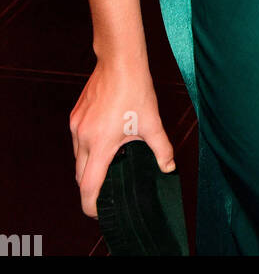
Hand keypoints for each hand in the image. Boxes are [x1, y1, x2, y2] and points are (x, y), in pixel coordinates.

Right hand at [70, 59, 174, 217]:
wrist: (119, 61)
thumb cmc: (135, 89)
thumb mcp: (151, 121)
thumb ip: (161, 148)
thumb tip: (169, 167)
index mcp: (100, 144)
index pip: (88, 186)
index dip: (91, 205)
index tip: (98, 213)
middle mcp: (83, 137)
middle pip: (80, 175)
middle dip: (91, 187)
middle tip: (107, 192)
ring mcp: (76, 126)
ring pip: (77, 157)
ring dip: (89, 166)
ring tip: (109, 165)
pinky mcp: (75, 115)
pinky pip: (77, 141)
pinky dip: (87, 148)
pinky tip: (104, 142)